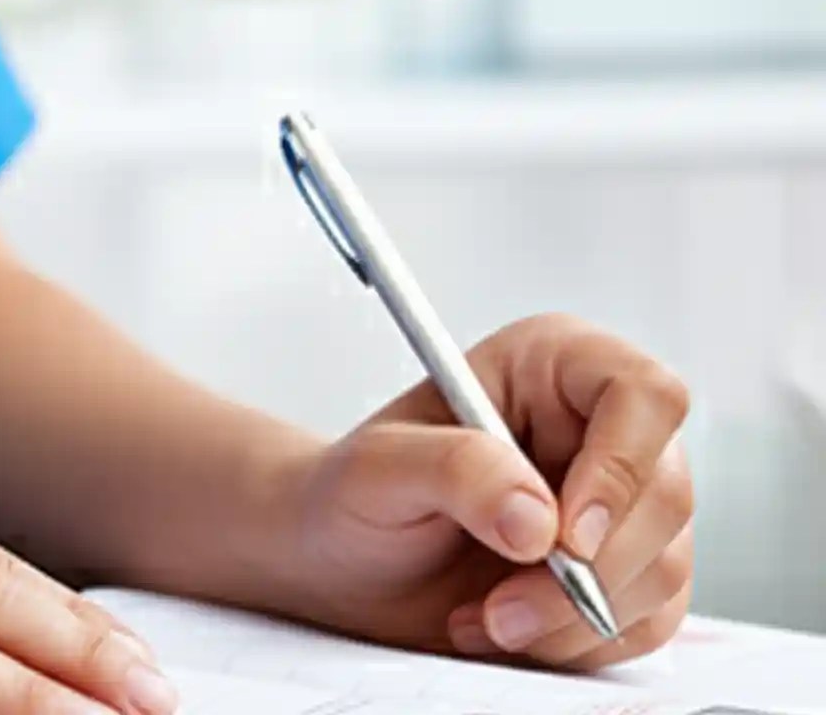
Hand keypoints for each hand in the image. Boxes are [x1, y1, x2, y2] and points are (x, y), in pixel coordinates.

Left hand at [263, 314, 692, 670]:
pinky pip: (646, 620)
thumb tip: (539, 520)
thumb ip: (455, 469)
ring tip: (485, 617)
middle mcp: (597, 428)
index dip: (621, 467)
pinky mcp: (619, 570)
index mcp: (552, 366)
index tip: (566, 537)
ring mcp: (617, 503)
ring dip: (571, 617)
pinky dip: (575, 642)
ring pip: (662, 567)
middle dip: (585, 571)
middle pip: (666, 493)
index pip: (643, 394)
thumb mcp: (379, 468)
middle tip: (501, 606)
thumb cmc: (352, 495)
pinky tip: (505, 628)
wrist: (341, 564)